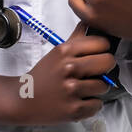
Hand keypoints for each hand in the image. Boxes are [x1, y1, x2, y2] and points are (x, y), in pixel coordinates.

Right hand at [0, 21, 114, 126]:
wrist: (23, 99)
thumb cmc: (43, 76)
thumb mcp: (56, 53)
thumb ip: (76, 38)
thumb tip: (88, 22)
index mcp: (65, 51)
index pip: (102, 43)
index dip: (103, 50)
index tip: (98, 56)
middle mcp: (68, 68)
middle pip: (108, 62)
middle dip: (105, 68)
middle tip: (96, 73)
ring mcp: (71, 90)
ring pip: (104, 86)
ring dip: (97, 89)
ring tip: (84, 89)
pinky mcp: (73, 109)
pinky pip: (98, 105)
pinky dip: (91, 105)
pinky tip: (80, 101)